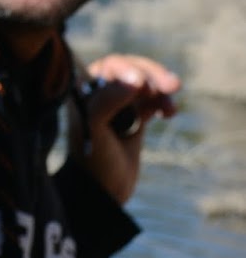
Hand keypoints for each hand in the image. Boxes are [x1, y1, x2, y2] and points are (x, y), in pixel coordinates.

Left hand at [71, 53, 179, 206]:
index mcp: (84, 89)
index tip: (141, 83)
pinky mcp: (133, 118)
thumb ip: (108, 100)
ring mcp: (118, 104)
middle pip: (132, 71)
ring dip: (161, 89)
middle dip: (152, 75)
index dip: (129, 68)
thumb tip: (135, 79)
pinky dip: (162, 102)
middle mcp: (100, 92)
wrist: (103, 192)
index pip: (111, 66)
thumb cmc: (93, 158)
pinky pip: (152, 100)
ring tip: (172, 105)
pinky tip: (169, 113)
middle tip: (174, 86)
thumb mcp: (94, 128)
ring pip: (145, 84)